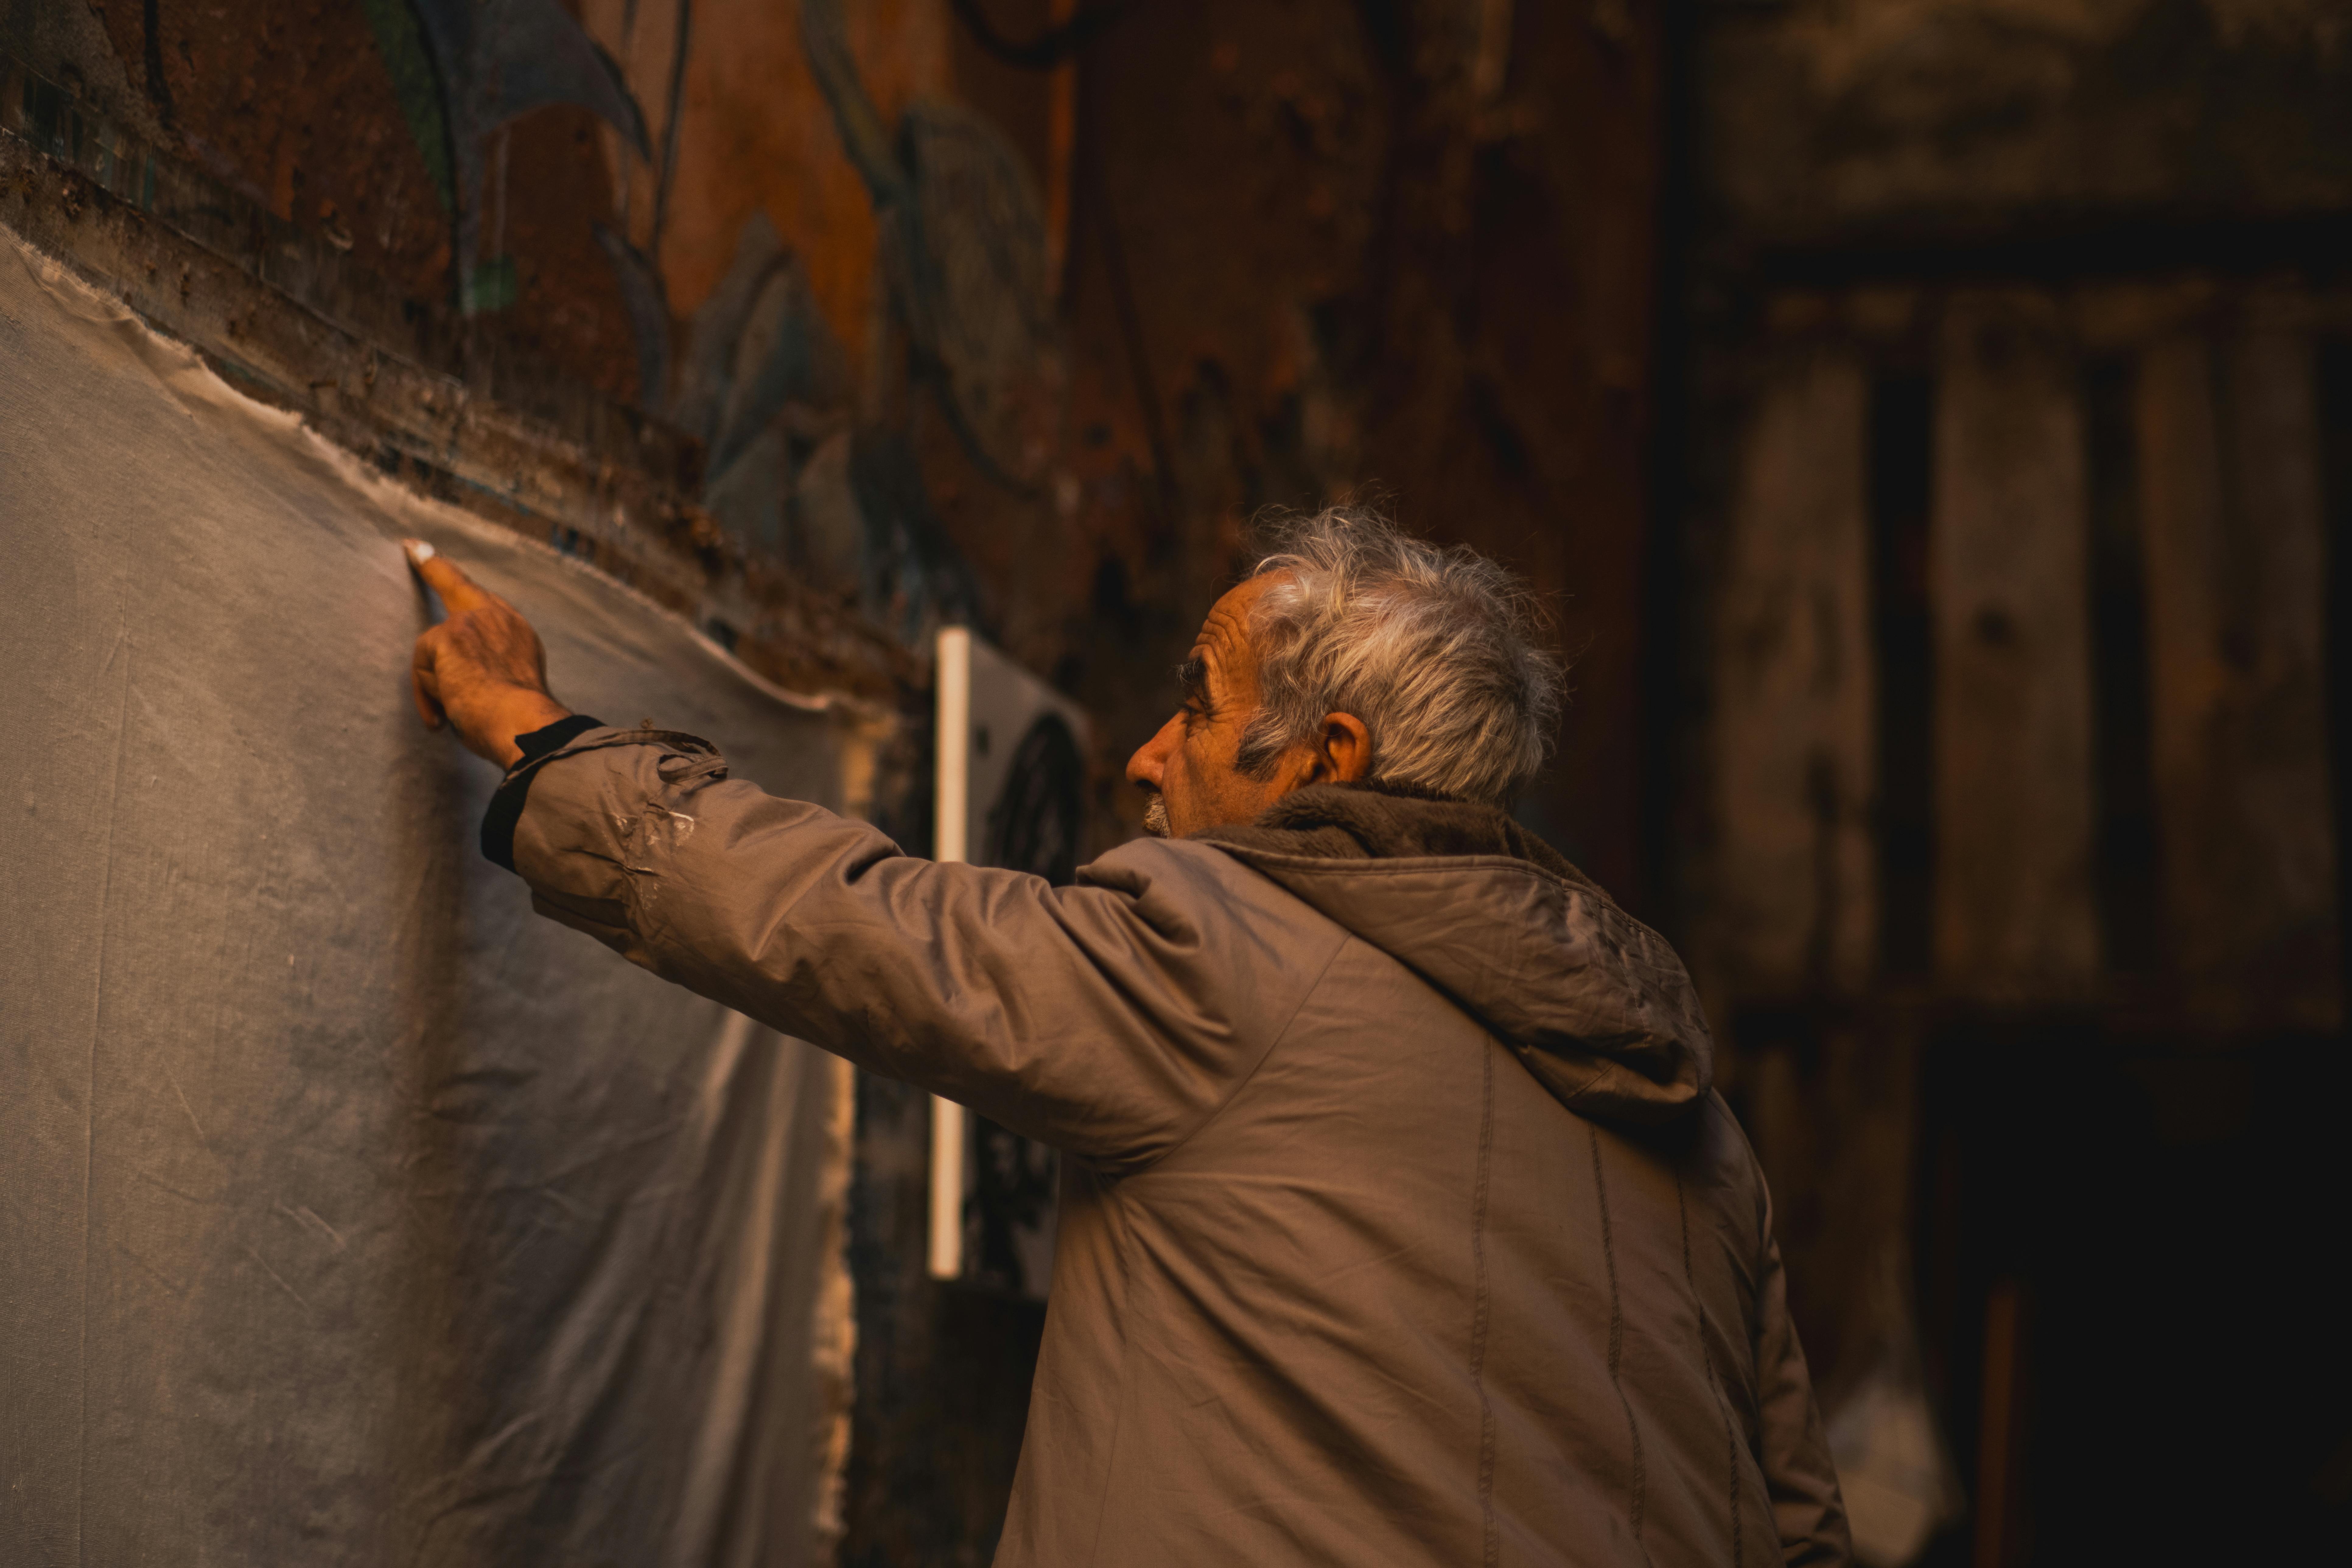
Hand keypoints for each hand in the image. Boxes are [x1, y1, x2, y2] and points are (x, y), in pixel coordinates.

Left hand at [404, 540, 573, 767]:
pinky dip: (428, 695)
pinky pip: (422, 666)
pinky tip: (445, 713)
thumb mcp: (514, 687)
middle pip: (456, 584)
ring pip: (432, 648)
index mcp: (518, 633)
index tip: (439, 558)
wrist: (527, 726)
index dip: (463, 584)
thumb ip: (489, 669)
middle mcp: (498, 618)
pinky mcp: (449, 636)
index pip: (487, 601)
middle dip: (432, 566)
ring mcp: (472, 623)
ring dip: (434, 684)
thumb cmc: (521, 723)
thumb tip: (455, 683)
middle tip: (412, 548)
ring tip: (453, 712)